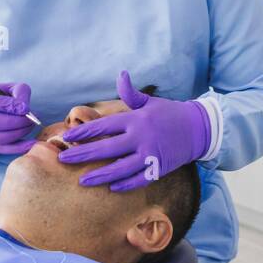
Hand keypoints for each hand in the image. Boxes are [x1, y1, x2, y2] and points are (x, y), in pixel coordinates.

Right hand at [0, 83, 35, 154]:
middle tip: (31, 119)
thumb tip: (25, 106)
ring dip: (18, 133)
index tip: (25, 107)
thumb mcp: (7, 88)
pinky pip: (3, 149)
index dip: (7, 105)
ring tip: (30, 125)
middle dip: (16, 121)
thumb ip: (18, 91)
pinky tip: (31, 143)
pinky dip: (18, 147)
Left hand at [58, 72, 210, 191]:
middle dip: (83, 155)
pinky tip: (111, 187)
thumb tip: (121, 74)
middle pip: (106, 149)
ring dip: (100, 175)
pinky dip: (125, 184)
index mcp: (135, 119)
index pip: (104, 126)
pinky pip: (139, 179)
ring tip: (83, 180)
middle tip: (64, 160)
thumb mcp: (150, 101)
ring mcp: (150, 155)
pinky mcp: (159, 168)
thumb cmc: (170, 113)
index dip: (84, 132)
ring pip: (120, 169)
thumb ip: (131, 93)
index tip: (67, 138)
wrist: (199, 128)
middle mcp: (141, 138)